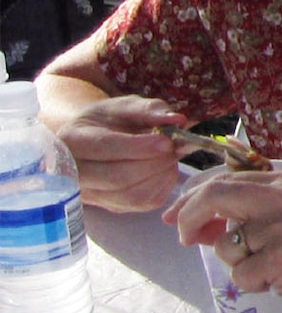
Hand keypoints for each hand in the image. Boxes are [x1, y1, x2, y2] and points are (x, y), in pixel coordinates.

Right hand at [56, 95, 188, 211]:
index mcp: (72, 141)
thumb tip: (177, 120)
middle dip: (153, 162)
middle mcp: (76, 174)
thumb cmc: (110, 120)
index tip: (165, 141)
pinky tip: (166, 168)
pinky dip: (163, 185)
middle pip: (118, 177)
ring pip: (132, 195)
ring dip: (160, 174)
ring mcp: (93, 195)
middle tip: (174, 146)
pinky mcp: (112, 207)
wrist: (97, 139)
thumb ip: (148, 109)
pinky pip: (143, 203)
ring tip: (170, 155)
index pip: (104, 147)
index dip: (137, 146)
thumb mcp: (124, 106)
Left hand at [162, 170, 281, 312]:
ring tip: (269, 269)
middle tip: (184, 239)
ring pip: (227, 244)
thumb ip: (251, 214)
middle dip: (189, 217)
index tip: (175, 216)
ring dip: (238, 264)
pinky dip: (253, 284)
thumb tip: (198, 223)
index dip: (192, 197)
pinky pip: (241, 274)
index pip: (225, 178)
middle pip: (216, 195)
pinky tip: (280, 282)